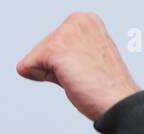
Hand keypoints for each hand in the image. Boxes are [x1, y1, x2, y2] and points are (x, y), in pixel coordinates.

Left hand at [16, 12, 140, 121]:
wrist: (118, 102)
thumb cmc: (107, 88)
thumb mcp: (85, 60)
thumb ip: (63, 54)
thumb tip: (25, 65)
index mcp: (87, 21)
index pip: (53, 41)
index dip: (62, 64)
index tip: (84, 70)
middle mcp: (77, 20)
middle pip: (41, 48)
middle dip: (54, 68)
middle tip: (82, 76)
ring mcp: (66, 33)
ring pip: (35, 57)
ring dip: (51, 75)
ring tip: (77, 78)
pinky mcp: (56, 49)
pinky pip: (28, 65)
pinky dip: (40, 78)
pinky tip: (67, 81)